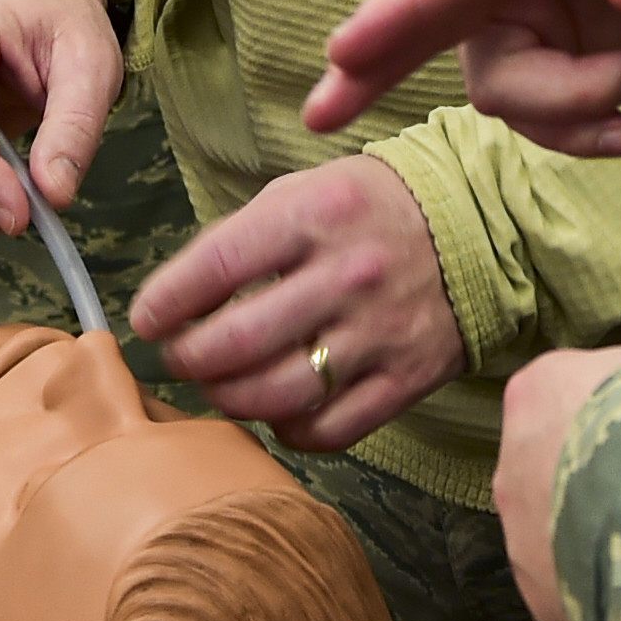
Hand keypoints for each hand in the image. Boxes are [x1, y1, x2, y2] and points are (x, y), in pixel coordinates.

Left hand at [126, 154, 468, 452]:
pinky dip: (288, 428)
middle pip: (239, 341)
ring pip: (279, 393)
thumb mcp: (301, 192)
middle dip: (188, 358)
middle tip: (175, 356)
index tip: (146, 318)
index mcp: (314, 214)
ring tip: (215, 385)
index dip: (167, 301)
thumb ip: (239, 239)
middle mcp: (347, 275)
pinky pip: (330, 429)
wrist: (474, 226)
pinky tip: (274, 408)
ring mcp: (380, 333)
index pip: (216, 267)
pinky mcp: (406, 379)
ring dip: (229, 398)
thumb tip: (176, 300)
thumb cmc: (365, 208)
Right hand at [306, 0, 620, 153]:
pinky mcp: (539, 44)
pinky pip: (534, 107)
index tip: (342, 51)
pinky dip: (575, 127)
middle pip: (429, 26)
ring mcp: (512, 5)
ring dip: (565, 108)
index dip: (397, 12)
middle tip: (321, 117)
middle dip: (377, 70)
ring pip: (498, 85)